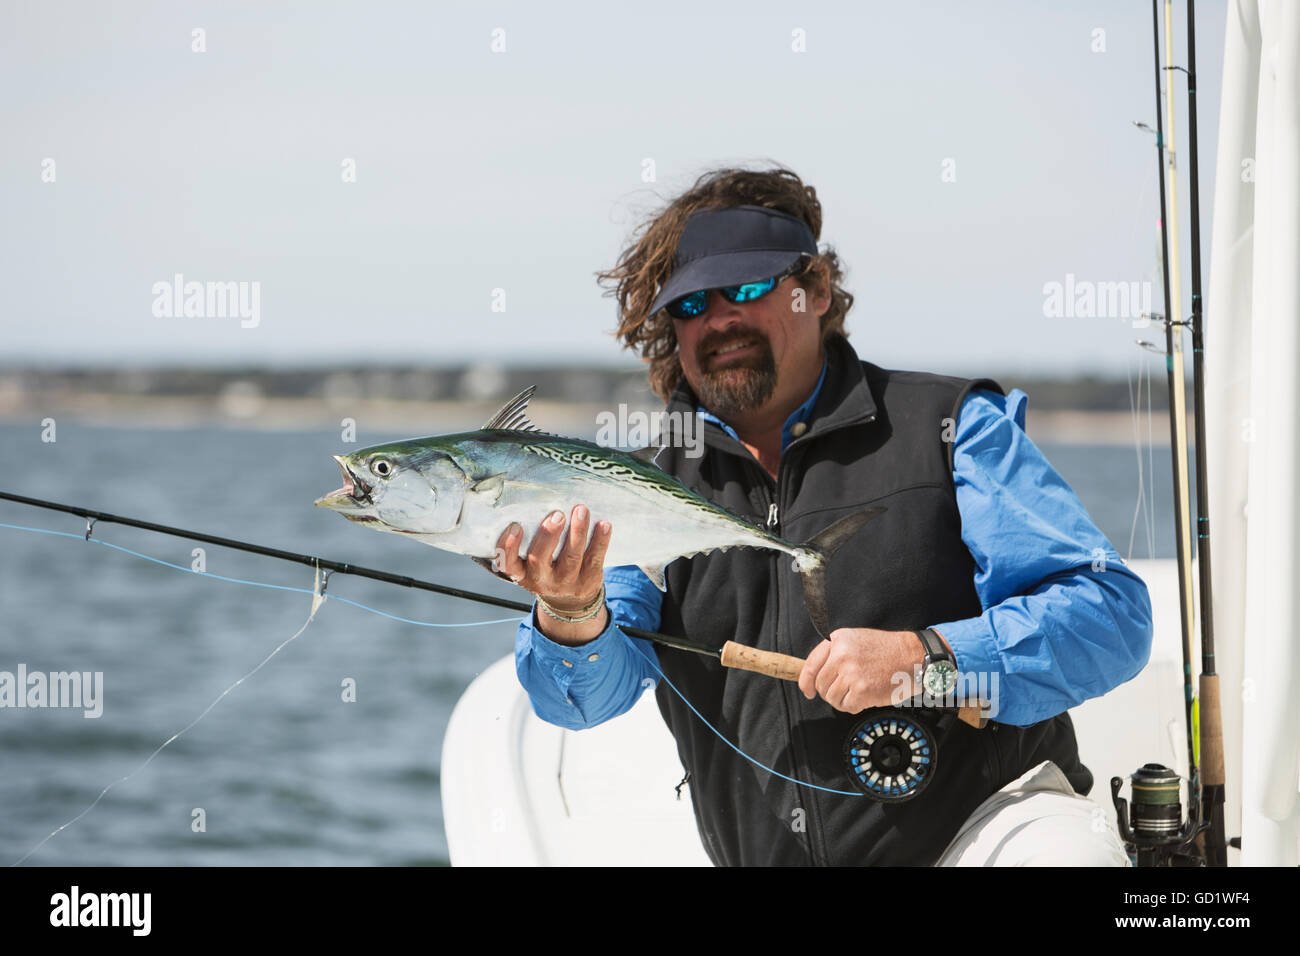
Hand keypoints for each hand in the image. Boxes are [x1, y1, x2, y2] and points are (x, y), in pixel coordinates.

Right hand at [493, 505, 611, 643]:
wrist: (570, 604)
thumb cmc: (547, 570)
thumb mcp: (531, 563)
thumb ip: (531, 541)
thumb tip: (538, 501)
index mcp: (522, 573)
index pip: (508, 563)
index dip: (508, 546)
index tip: (515, 525)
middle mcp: (541, 580)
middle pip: (540, 558)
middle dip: (548, 535)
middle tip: (557, 514)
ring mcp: (565, 582)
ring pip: (571, 557)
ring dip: (577, 532)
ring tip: (581, 510)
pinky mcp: (587, 580)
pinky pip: (594, 559)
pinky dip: (600, 541)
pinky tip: (604, 524)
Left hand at [798, 627, 925, 712]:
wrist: (911, 656)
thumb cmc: (886, 649)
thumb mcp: (855, 639)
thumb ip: (834, 653)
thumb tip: (815, 673)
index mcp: (838, 641)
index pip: (811, 665)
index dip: (805, 682)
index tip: (807, 691)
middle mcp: (842, 656)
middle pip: (821, 685)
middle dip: (829, 692)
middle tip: (844, 689)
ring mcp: (852, 673)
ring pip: (832, 698)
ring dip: (843, 699)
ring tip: (857, 690)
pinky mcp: (862, 690)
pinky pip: (846, 706)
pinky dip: (854, 705)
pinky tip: (864, 696)